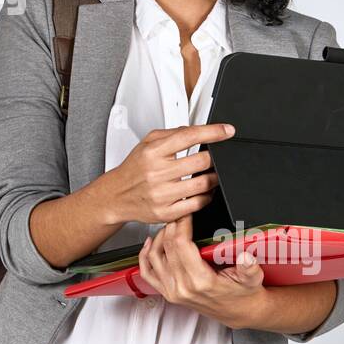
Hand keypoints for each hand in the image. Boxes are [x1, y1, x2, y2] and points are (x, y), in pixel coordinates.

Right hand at [102, 123, 234, 225]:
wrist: (116, 196)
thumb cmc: (134, 169)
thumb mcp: (146, 144)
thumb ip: (172, 134)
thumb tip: (198, 130)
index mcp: (153, 152)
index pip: (188, 136)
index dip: (213, 132)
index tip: (227, 131)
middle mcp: (156, 173)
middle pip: (201, 161)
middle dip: (215, 158)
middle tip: (217, 158)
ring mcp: (162, 194)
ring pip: (203, 184)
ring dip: (214, 178)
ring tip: (212, 174)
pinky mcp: (166, 212)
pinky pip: (197, 204)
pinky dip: (207, 196)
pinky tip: (204, 191)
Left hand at [137, 210, 265, 329]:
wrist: (238, 312)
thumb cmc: (243, 295)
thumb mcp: (253, 279)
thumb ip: (249, 267)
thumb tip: (245, 256)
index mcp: (201, 281)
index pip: (181, 245)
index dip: (181, 224)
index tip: (186, 214)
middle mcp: (183, 287)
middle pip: (167, 247)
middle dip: (172, 226)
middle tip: (179, 214)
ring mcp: (172, 291)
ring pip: (154, 257)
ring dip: (159, 237)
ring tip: (169, 226)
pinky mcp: (167, 293)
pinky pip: (147, 273)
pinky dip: (144, 256)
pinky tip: (150, 244)